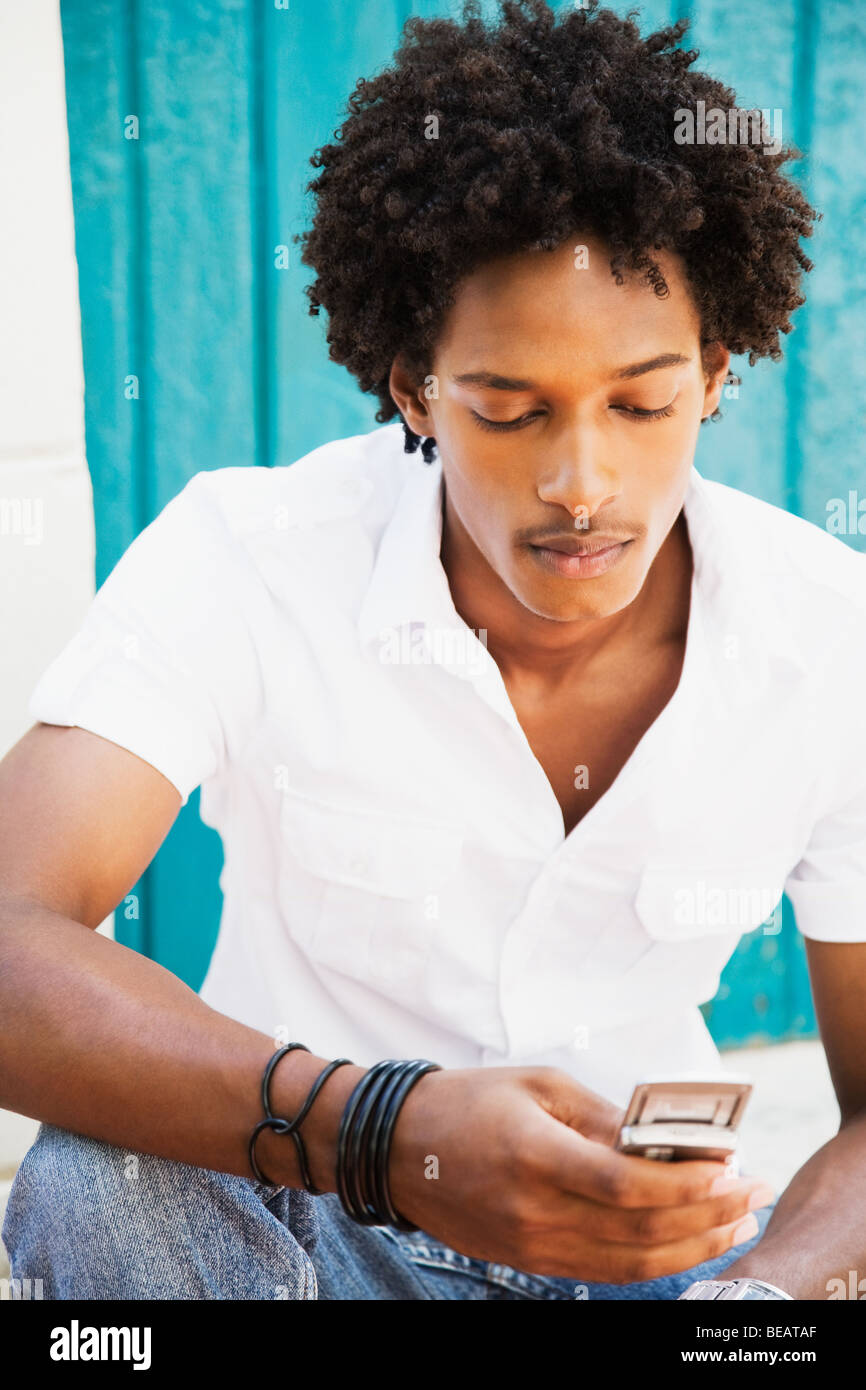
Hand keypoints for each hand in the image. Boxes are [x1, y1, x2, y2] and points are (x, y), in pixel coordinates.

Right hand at [388, 1065, 774, 1281]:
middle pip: (641, 1233)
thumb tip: (662, 1140)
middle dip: (709, 1216)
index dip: (687, 1184)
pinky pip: (605, 1272)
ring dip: (693, 1247)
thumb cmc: (469, 1101)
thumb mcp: (538, 1084)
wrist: (397, 1149)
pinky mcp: (530, 1261)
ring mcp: (532, 1245)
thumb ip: (602, 1116)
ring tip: (735, 1223)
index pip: (626, 1186)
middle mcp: (535, 1209)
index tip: (732, 1166)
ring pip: (631, 1263)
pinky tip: (687, 1243)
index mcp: (535, 1153)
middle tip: (752, 1193)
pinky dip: (654, 1262)